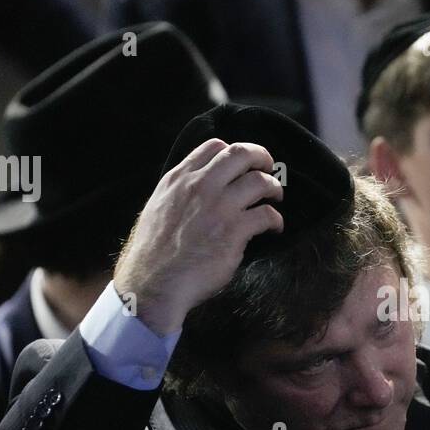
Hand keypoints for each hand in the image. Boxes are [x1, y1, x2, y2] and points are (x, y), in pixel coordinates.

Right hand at [114, 139, 283, 334]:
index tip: (243, 162)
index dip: (234, 151)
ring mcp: (219, 207)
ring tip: (275, 197)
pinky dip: (276, 220)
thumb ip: (179, 193)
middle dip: (262, 156)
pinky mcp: (235, 230)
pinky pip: (267, 214)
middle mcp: (200, 186)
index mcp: (179, 179)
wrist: (154, 283)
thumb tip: (196, 189)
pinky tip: (275, 227)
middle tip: (269, 167)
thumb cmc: (153, 253)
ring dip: (273, 187)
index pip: (213, 146)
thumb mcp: (157, 208)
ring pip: (260, 181)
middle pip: (241, 154)